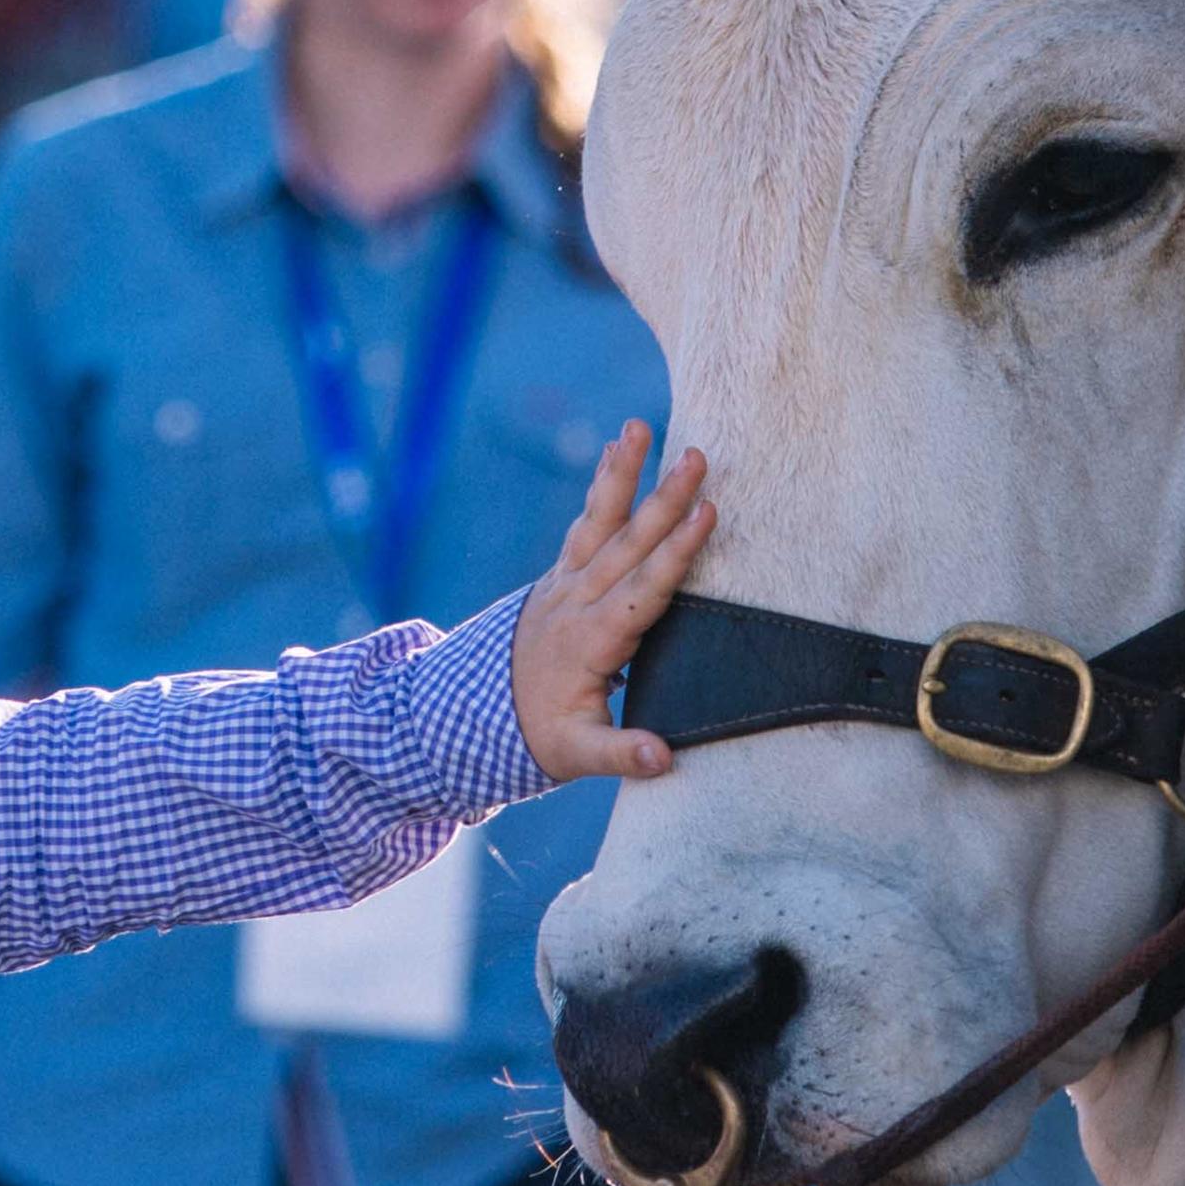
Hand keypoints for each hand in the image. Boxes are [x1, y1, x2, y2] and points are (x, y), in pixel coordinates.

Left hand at [513, 422, 707, 783]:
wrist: (477, 715)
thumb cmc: (538, 736)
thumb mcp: (575, 756)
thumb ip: (620, 753)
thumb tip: (662, 757)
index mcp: (592, 640)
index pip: (642, 590)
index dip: (676, 552)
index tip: (707, 514)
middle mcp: (577, 601)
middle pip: (628, 543)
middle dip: (664, 500)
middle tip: (698, 457)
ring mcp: (565, 582)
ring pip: (599, 520)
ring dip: (622, 474)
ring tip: (639, 427)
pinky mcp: (561, 574)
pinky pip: (584, 523)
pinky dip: (600, 487)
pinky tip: (614, 451)